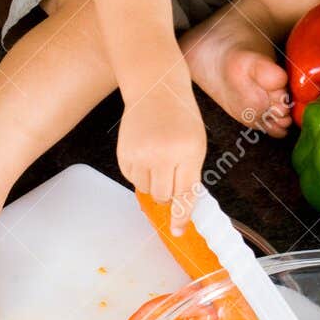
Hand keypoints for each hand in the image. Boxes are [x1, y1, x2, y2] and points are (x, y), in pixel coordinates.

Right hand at [118, 77, 207, 230]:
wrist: (155, 88)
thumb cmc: (180, 117)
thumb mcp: (195, 144)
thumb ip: (189, 174)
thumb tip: (179, 207)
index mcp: (189, 152)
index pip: (185, 194)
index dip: (181, 216)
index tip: (177, 231)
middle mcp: (164, 154)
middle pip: (163, 196)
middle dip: (167, 191)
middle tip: (169, 172)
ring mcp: (141, 154)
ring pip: (146, 189)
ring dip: (152, 181)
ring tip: (156, 156)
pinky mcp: (124, 153)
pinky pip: (131, 178)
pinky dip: (138, 172)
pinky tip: (143, 152)